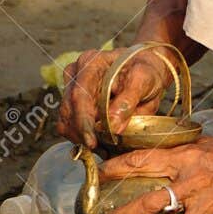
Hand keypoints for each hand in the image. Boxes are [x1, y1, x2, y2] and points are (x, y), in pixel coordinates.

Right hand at [55, 45, 175, 147]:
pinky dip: (82, 137)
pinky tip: (100, 143)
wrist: (145, 70)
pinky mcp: (72, 102)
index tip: (92, 142)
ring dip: (82, 138)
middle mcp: (76, 74)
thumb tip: (112, 126)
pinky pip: (70, 125)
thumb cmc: (146, 72)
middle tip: (103, 150)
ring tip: (105, 148)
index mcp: (91, 63)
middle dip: (82, 134)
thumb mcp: (144, 82)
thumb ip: (128, 101)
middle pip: (68, 110)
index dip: (83, 121)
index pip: (79, 95)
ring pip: (66, 120)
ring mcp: (71, 88)